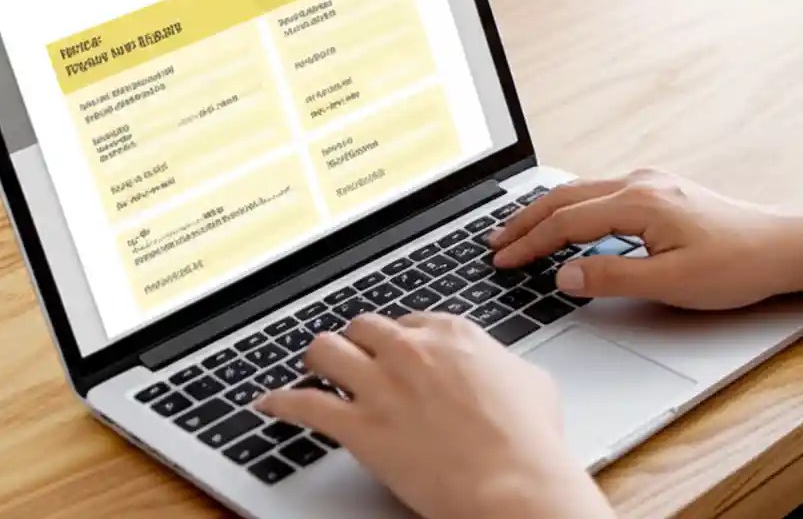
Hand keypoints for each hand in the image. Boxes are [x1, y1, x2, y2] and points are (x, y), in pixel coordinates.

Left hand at [255, 313, 614, 518]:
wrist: (513, 483)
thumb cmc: (529, 441)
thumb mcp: (532, 382)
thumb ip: (502, 364)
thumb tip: (501, 369)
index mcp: (452, 334)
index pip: (407, 321)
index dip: (397, 338)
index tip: (393, 352)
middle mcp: (411, 351)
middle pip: (362, 327)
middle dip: (356, 343)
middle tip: (354, 359)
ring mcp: (381, 386)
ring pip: (325, 350)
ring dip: (317, 361)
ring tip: (313, 372)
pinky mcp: (359, 427)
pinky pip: (303, 405)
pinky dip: (281, 403)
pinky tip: (270, 404)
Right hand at [490, 169, 802, 308]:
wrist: (783, 245)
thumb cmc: (736, 265)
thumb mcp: (671, 283)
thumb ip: (611, 277)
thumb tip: (564, 276)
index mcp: (639, 202)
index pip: (567, 222)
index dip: (530, 244)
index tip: (503, 261)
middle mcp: (640, 183)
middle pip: (564, 198)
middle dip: (524, 221)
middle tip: (494, 243)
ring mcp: (651, 183)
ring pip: (580, 192)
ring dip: (545, 212)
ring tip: (516, 231)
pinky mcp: (659, 190)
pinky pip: (599, 193)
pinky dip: (570, 208)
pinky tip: (563, 221)